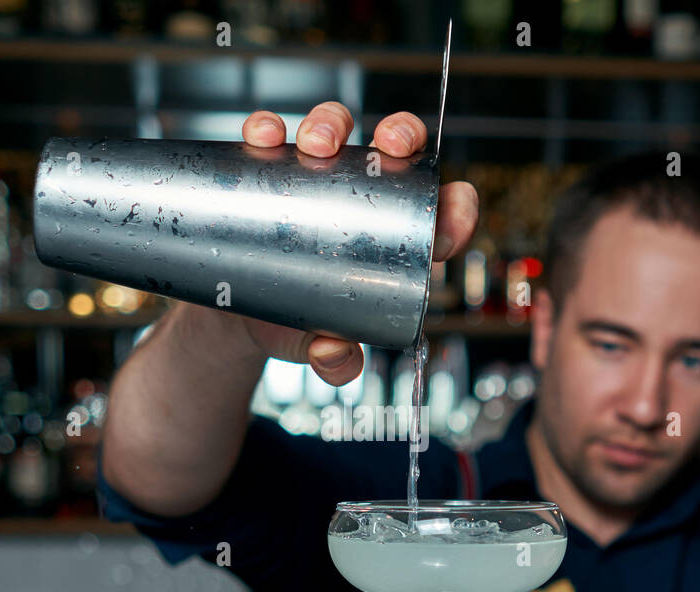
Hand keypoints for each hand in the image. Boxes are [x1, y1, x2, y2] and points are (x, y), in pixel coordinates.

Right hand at [232, 101, 477, 385]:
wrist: (243, 317)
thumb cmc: (300, 324)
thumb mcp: (318, 347)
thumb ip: (335, 361)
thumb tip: (335, 355)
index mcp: (395, 234)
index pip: (441, 209)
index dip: (456, 208)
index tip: (451, 218)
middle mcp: (360, 192)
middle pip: (395, 145)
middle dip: (401, 134)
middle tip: (389, 149)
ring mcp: (315, 174)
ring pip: (335, 127)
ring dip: (330, 124)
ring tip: (317, 145)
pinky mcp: (269, 169)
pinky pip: (271, 135)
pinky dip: (268, 128)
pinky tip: (264, 136)